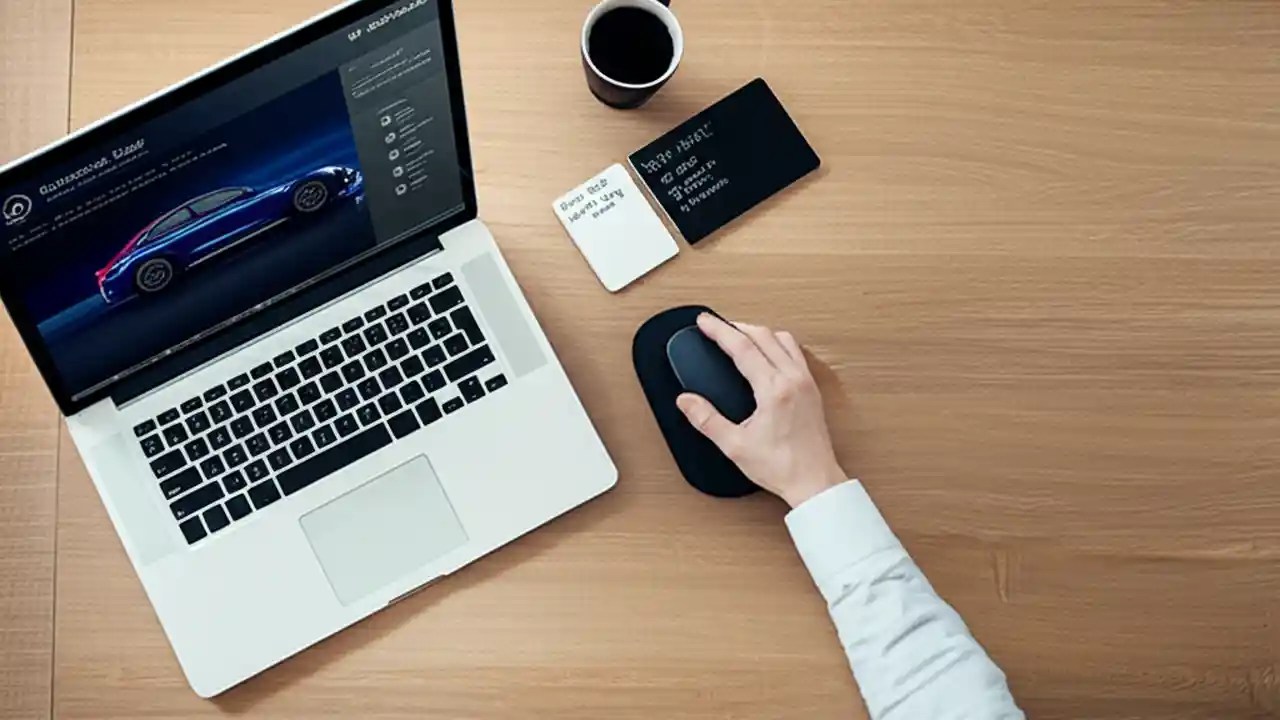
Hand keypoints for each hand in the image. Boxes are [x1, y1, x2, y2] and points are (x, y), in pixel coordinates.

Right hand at [676, 314, 846, 507]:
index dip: (720, 330)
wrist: (815, 482)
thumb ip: (706, 420)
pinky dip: (777, 343)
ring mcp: (806, 382)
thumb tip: (686, 401)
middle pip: (763, 335)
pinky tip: (768, 351)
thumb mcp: (734, 445)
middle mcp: (793, 379)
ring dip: (759, 331)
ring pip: (783, 339)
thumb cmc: (782, 467)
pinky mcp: (812, 389)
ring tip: (740, 334)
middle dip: (736, 326)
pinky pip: (795, 352)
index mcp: (774, 390)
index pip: (742, 347)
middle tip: (716, 325)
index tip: (705, 322)